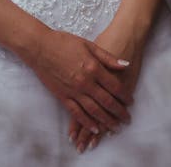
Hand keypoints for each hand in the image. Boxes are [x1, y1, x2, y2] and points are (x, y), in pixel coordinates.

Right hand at [68, 26, 143, 153]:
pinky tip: (95, 128)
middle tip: (127, 119)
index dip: (124, 95)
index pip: (114, 86)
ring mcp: (73, 91)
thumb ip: (107, 57)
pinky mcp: (63, 97)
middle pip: (106, 101)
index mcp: (93, 67)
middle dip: (118, 112)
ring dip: (106, 121)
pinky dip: (87, 122)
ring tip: (115, 128)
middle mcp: (85, 82)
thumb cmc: (64, 42)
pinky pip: (77, 113)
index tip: (130, 102)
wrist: (40, 47)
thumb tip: (125, 65)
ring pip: (94, 110)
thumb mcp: (88, 44)